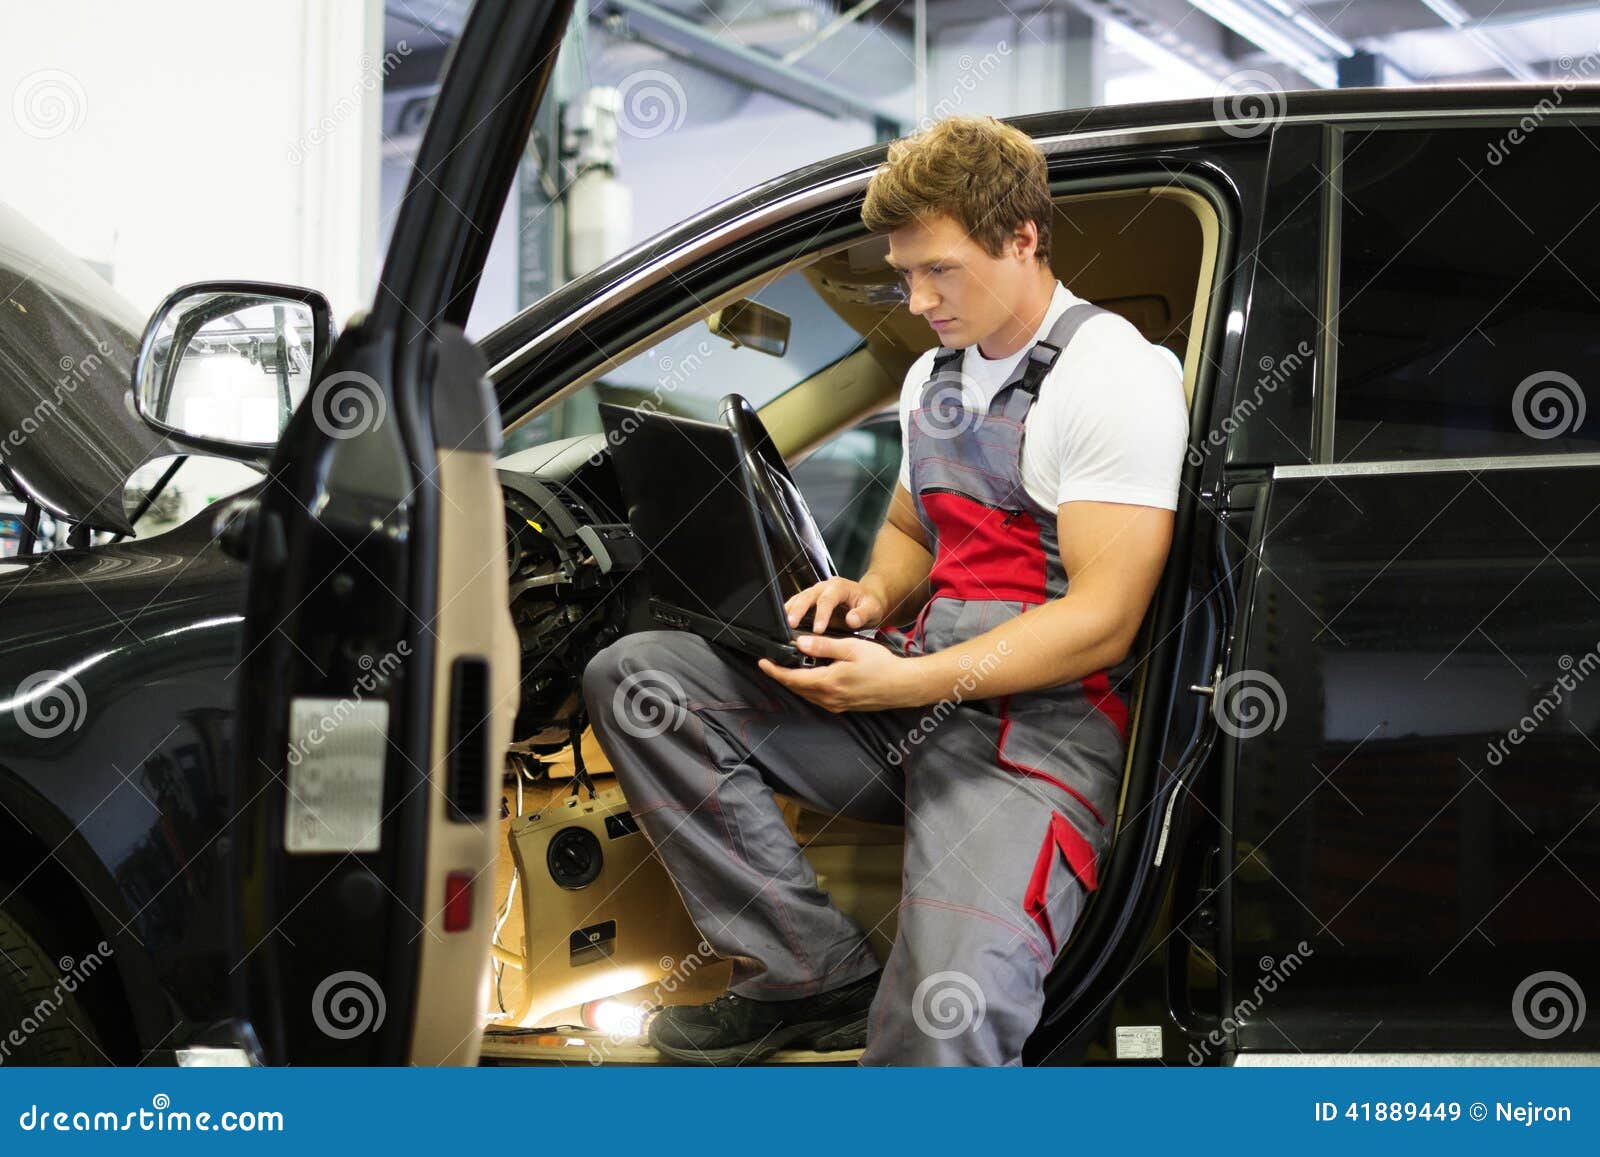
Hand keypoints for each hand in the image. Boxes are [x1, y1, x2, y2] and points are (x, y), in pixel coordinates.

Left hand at [758, 634, 928, 712]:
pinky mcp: (843, 707)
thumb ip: (824, 646)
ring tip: (787, 668)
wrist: (903, 686)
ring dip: (794, 683)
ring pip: (806, 695)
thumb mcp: (851, 648)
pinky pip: (818, 699)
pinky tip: (810, 678)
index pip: (792, 679)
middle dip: (782, 677)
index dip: (774, 671)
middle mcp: (829, 698)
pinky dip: (808, 688)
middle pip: (796, 689)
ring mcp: (836, 705)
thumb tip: (801, 644)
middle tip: (772, 663)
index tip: (762, 662)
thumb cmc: (881, 665)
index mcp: (828, 683)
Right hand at [784, 576, 886, 634]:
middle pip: (807, 596)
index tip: (818, 630)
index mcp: (839, 587)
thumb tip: (851, 620)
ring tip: (781, 624)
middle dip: (798, 610)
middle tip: (790, 624)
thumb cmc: (869, 604)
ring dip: (789, 611)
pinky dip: (789, 612)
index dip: (821, 614)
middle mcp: (824, 587)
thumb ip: (862, 614)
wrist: (867, 598)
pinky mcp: (810, 600)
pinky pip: (796, 604)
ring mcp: (815, 592)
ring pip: (798, 598)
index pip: (827, 599)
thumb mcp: (872, 609)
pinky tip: (782, 622)